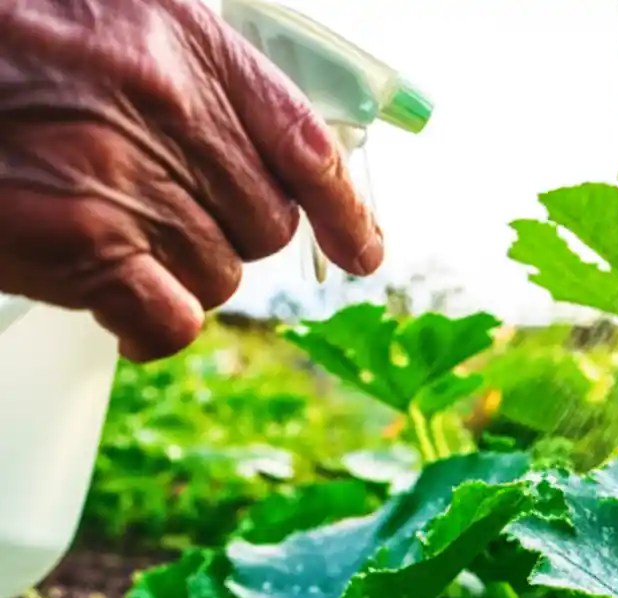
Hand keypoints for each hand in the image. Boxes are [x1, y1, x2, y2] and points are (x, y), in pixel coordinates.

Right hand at [0, 0, 381, 360]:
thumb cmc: (10, 34)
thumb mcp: (115, 10)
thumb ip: (192, 67)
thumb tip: (273, 151)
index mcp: (191, 45)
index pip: (309, 146)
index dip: (347, 212)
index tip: (363, 252)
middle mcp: (175, 111)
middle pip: (263, 226)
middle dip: (225, 234)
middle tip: (162, 217)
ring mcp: (129, 179)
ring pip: (217, 276)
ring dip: (178, 274)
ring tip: (114, 240)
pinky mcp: (83, 243)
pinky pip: (170, 321)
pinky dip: (153, 326)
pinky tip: (123, 308)